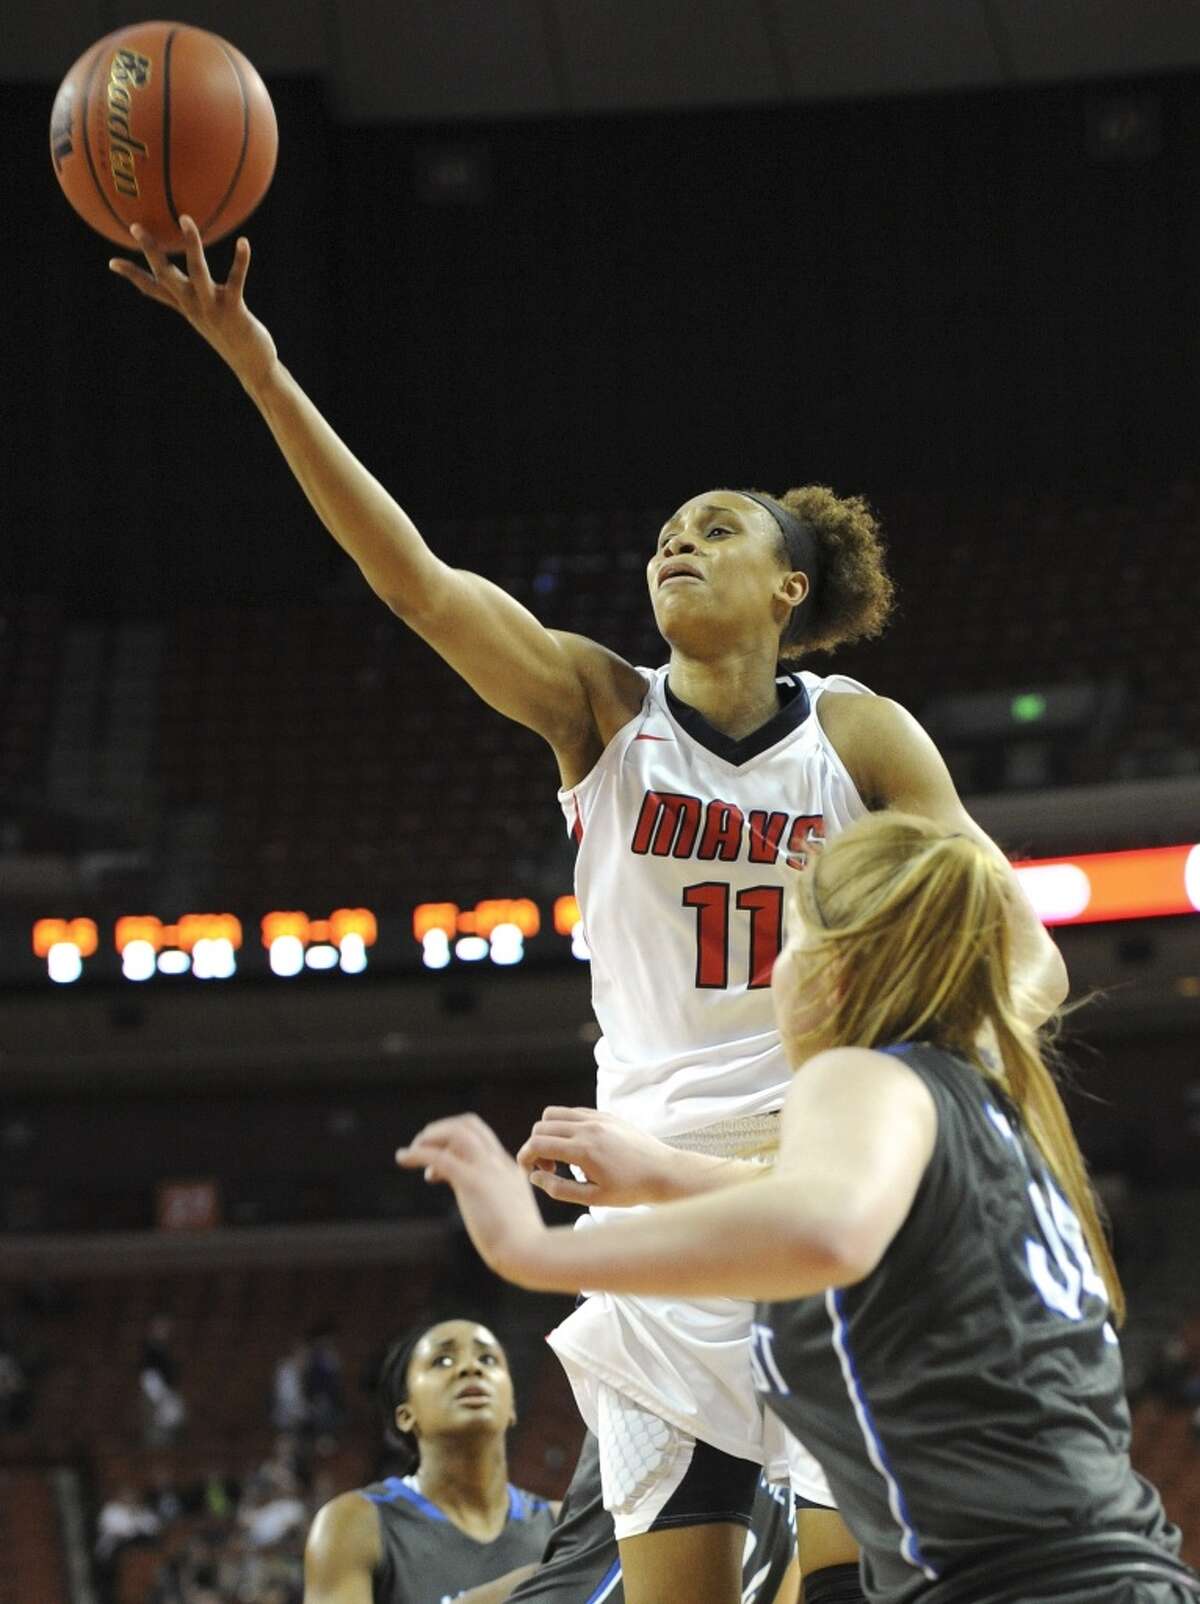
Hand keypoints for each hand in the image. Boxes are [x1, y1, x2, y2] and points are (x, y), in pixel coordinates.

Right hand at [108, 216, 277, 393]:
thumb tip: (198, 280)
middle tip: (135, 227)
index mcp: (185, 306)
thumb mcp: (210, 314)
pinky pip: (235, 281)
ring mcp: (212, 308)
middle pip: (165, 276)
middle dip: (151, 251)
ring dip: (192, 245)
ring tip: (185, 219)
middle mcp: (193, 306)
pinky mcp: (234, 310)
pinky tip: (243, 242)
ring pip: (197, 272)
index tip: (111, 261)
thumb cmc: (233, 335)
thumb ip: (201, 295)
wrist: (252, 365)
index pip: (152, 290)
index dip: (132, 276)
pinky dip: (240, 261)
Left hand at [396, 1114, 549, 1286]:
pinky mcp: (472, 1182)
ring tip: (410, 1151)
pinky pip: (440, 1157)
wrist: (529, 1253)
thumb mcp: (512, 1213)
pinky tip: (402, 1157)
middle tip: (422, 1147)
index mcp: (508, 1168)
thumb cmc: (521, 1244)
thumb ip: (499, 1203)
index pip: (481, 1136)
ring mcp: (487, 1169)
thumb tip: (483, 1211)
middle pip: (469, 1125)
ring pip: (456, 1132)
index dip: (455, 1139)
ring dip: (429, 1137)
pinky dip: (417, 1153)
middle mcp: (498, 1162)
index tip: (437, 1165)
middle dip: (441, 1130)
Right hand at [517, 1106, 680, 1206]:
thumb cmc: (630, 1190)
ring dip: (548, 1133)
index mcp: (583, 1150)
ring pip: (554, 1114)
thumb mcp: (593, 1198)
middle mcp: (588, 1127)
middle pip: (541, 1126)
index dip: (524, 1158)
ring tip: (562, 1156)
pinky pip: (573, 1112)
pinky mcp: (606, 1114)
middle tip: (550, 1168)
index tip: (528, 1172)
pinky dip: (565, 1126)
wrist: (663, 1172)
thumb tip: (535, 1176)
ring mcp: (597, 1117)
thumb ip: (559, 1189)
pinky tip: (578, 1147)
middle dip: (535, 1147)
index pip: (537, 1144)